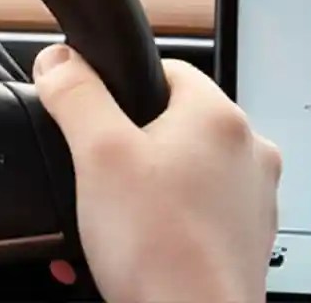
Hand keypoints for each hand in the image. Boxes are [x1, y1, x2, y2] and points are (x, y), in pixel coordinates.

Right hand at [34, 44, 280, 302]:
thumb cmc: (161, 250)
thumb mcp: (96, 154)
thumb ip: (75, 95)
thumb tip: (59, 59)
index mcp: (220, 117)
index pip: (166, 68)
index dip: (118, 86)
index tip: (92, 114)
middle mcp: (249, 154)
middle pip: (170, 123)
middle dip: (125, 147)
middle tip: (97, 176)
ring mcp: (251, 200)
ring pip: (181, 171)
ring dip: (141, 188)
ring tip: (111, 218)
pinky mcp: (243, 240)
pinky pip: (193, 213)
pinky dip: (161, 223)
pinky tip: (134, 244)